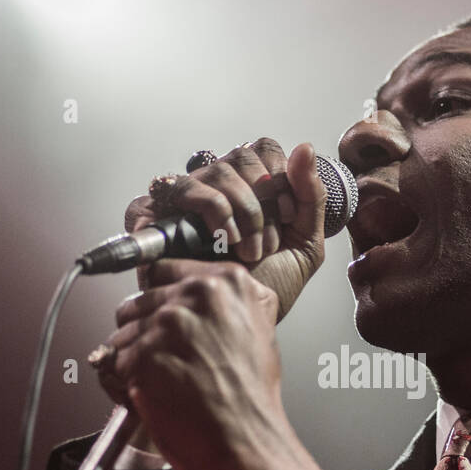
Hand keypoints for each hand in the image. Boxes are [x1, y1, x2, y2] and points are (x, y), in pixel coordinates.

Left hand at [103, 257, 282, 469]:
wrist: (247, 442)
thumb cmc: (253, 399)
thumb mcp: (259, 330)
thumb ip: (227, 303)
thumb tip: (193, 295)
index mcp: (228, 283)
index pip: (165, 269)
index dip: (159, 296)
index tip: (160, 311)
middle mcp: (196, 296)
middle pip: (138, 301)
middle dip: (144, 331)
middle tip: (168, 360)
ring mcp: (168, 326)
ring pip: (123, 333)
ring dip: (134, 358)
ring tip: (166, 381)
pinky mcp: (144, 357)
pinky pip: (115, 362)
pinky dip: (128, 381)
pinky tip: (157, 393)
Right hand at [121, 139, 327, 319]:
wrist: (239, 323)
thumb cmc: (268, 288)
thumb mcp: (305, 244)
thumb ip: (312, 197)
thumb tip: (305, 147)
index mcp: (249, 186)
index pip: (264, 149)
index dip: (282, 178)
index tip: (290, 216)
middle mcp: (216, 186)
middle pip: (240, 157)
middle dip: (263, 202)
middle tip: (268, 243)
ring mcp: (186, 199)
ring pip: (214, 172)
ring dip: (241, 211)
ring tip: (248, 250)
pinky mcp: (158, 217)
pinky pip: (175, 188)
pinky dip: (210, 209)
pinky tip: (223, 239)